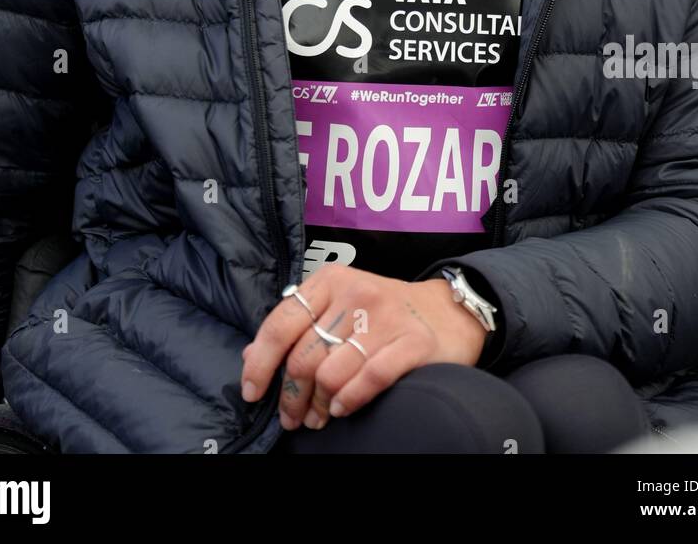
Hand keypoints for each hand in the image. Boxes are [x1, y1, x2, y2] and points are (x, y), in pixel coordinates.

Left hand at [240, 266, 487, 431]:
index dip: (260, 363)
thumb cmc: (381, 312)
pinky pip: (369, 379)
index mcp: (330, 280)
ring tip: (317, 417)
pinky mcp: (413, 342)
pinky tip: (341, 409)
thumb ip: (296, 328)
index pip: (280, 324)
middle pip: (304, 356)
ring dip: (318, 404)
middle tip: (291, 417)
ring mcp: (386, 317)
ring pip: (331, 373)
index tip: (252, 392)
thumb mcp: (336, 306)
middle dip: (291, 396)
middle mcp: (356, 293)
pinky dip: (349, 400)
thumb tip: (250, 358)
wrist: (447, 310)